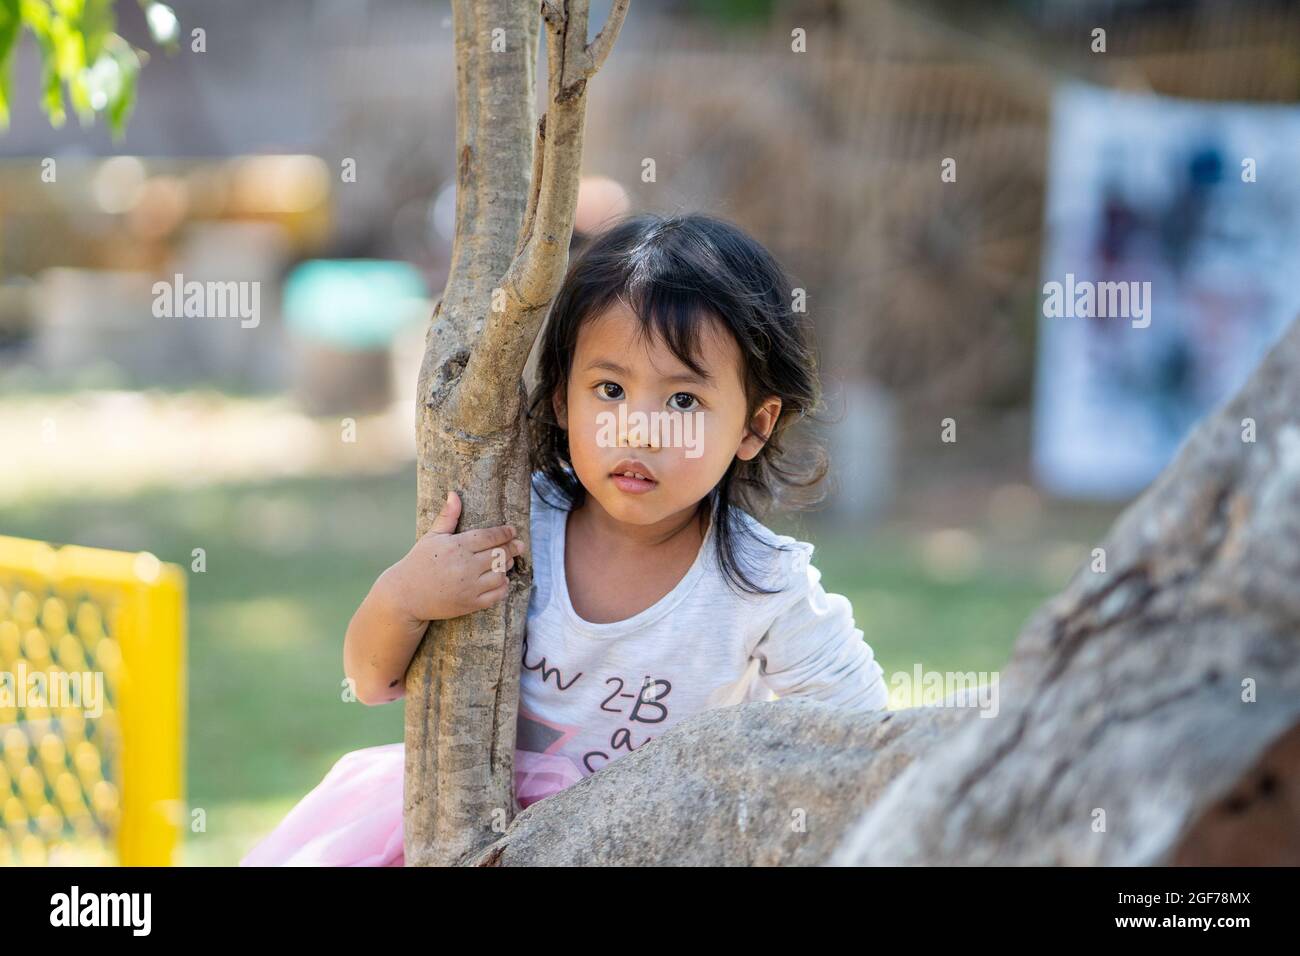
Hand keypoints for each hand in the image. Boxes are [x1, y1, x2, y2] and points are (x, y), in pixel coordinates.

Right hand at [380, 490, 525, 622]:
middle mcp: (465, 566)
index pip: (489, 536)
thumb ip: (448, 517)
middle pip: (499, 554)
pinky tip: (501, 580)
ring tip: (508, 561)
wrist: (405, 596)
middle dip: (512, 548)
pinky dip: (503, 587)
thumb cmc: (419, 563)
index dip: (504, 533)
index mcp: (457, 547)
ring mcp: (469, 587)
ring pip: (500, 574)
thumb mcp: (431, 537)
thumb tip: (454, 494)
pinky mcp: (470, 604)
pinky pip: (496, 595)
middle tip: (519, 545)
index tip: (512, 531)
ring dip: (507, 567)